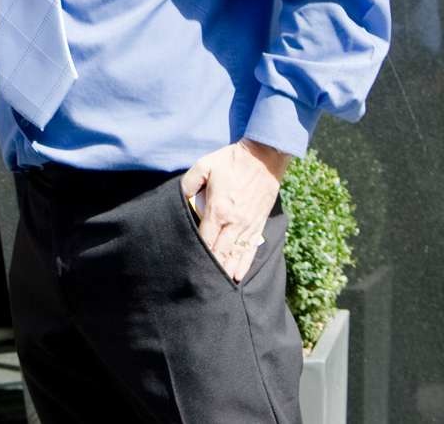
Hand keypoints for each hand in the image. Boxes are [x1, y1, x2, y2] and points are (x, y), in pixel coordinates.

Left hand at [180, 138, 290, 281]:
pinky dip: (244, 264)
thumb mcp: (204, 166)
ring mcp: (248, 225)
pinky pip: (251, 249)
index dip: (196, 254)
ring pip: (235, 255)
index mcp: (218, 209)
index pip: (204, 239)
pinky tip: (237, 276)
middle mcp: (234, 222)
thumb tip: (180, 199)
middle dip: (209, 268)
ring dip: (225, 270)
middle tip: (198, 283)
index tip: (187, 264)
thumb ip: (189, 184)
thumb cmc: (231, 161)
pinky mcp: (258, 225)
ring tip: (216, 285)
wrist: (263, 157)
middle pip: (219, 252)